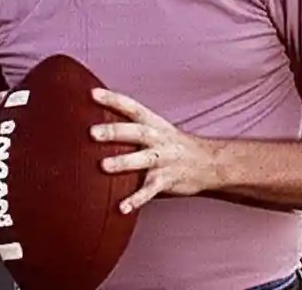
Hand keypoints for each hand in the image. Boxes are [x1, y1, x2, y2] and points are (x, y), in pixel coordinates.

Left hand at [90, 87, 221, 213]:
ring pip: (143, 160)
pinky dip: (136, 199)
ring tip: (103, 166)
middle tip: (92, 132)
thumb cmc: (172, 145)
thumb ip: (131, 127)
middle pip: (136, 132)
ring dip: (123, 162)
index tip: (92, 93)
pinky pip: (150, 190)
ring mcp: (163, 160)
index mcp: (153, 123)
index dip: (112, 99)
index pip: (131, 107)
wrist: (208, 163)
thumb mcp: (156, 129)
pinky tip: (122, 208)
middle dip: (114, 132)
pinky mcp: (166, 180)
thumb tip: (97, 123)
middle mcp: (158, 139)